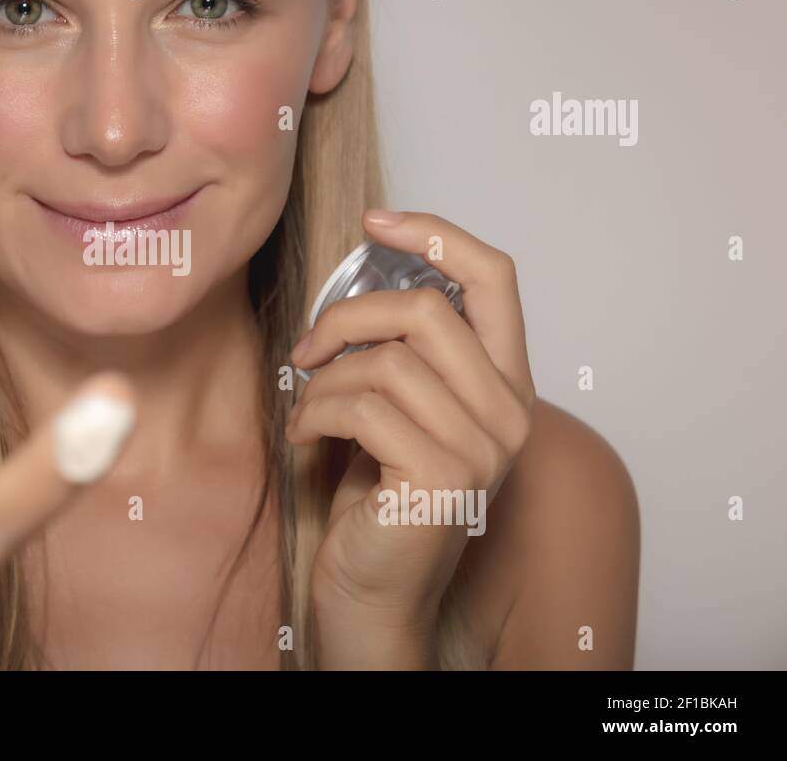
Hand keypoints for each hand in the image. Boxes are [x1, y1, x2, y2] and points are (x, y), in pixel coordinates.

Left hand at [286, 209, 535, 668]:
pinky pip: (363, 405)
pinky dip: (316, 413)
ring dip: (322, 382)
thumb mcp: (395, 410)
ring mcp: (484, 447)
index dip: (436, 235)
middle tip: (305, 350)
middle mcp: (509, 413)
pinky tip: (306, 438)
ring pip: (384, 362)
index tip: (376, 222)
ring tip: (308, 412)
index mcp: (503, 385)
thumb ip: (400, 353)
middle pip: (426, 311)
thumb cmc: (375, 500)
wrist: (371, 593)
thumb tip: (363, 279)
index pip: (495, 278)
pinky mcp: (444, 475)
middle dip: (345, 319)